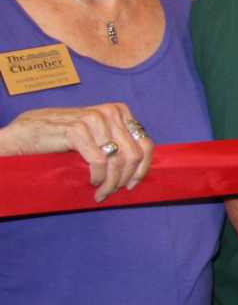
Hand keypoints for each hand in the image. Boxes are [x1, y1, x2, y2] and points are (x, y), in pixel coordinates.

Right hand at [0, 101, 153, 200]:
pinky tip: (91, 181)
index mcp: (119, 111)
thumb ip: (117, 142)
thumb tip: (140, 167)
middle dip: (124, 179)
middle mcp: (110, 112)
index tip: (132, 185)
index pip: (146, 144)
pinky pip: (99, 161)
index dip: (142, 169)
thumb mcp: (96, 135)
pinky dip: (98, 175)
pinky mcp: (78, 129)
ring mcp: (94, 119)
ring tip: (100, 192)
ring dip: (110, 182)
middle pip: (133, 155)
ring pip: (117, 161)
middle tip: (110, 192)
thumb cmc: (61, 136)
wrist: (25, 133)